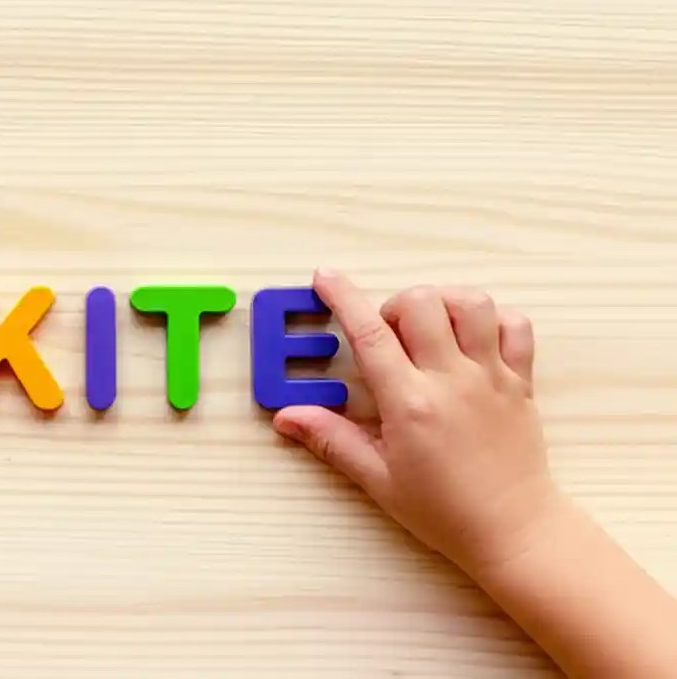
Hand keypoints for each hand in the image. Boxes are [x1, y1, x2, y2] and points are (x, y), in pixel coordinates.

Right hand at [274, 269, 561, 572]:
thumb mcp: (377, 478)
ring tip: (428, 329)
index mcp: (411, 404)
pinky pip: (515, 326)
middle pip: (422, 303)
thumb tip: (287, 417)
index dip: (343, 298)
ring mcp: (491, 376)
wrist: (513, 531)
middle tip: (385, 336)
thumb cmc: (444, 511)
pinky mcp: (521, 381)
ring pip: (472, 303)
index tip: (326, 277)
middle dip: (393, 305)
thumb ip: (331, 439)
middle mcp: (453, 380)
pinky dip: (492, 319)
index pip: (370, 334)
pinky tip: (471, 339)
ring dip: (442, 303)